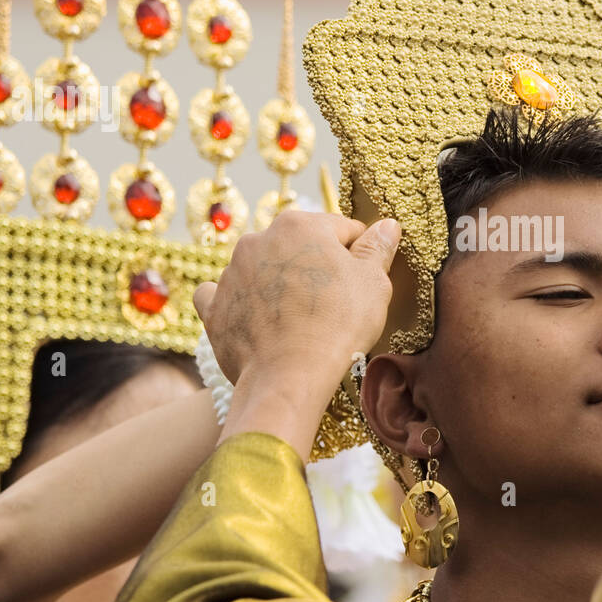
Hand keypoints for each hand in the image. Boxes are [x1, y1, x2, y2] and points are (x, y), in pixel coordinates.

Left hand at [193, 210, 400, 389]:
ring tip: (300, 319)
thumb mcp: (373, 283)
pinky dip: (242, 303)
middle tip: (334, 303)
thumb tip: (387, 226)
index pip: (342, 230)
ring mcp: (231, 273)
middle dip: (317, 267)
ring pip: (264, 269)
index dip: (359, 255)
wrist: (288, 376)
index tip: (364, 280)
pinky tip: (258, 320)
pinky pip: (226, 296)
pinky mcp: (214, 307)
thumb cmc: (337, 325)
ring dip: (281, 284)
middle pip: (300, 247)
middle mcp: (259, 239)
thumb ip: (377, 249)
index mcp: (300, 225)